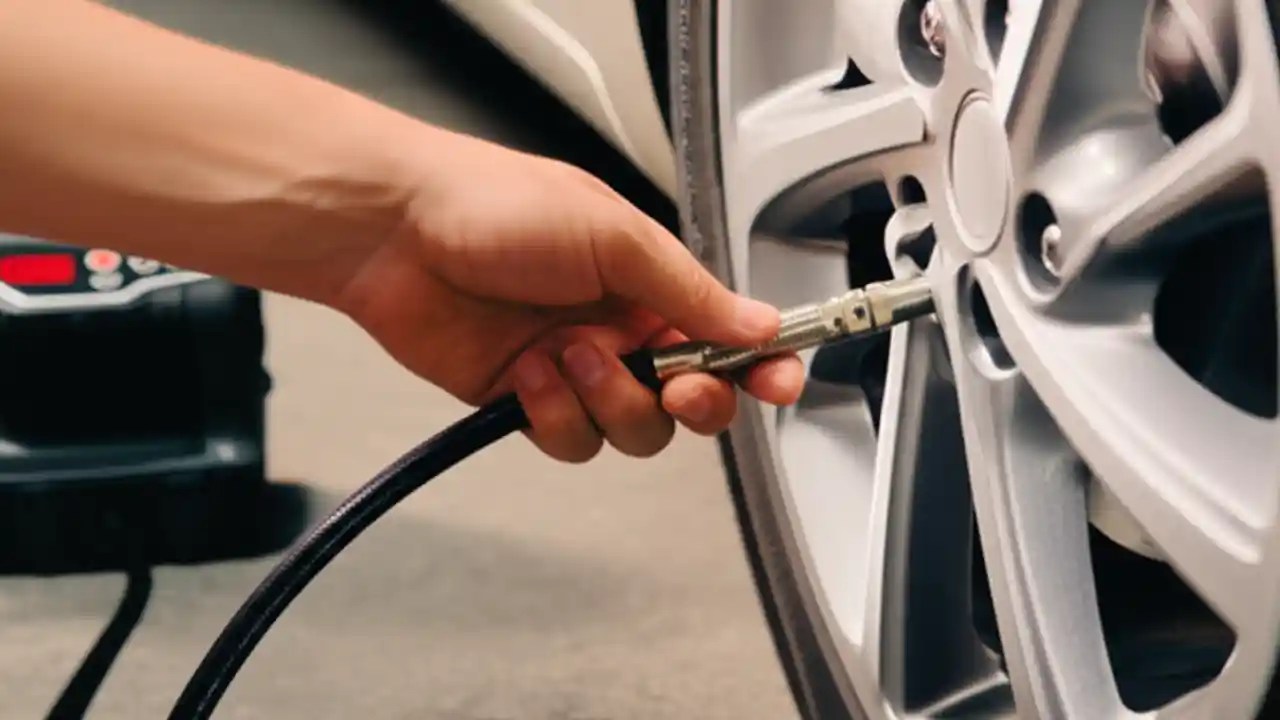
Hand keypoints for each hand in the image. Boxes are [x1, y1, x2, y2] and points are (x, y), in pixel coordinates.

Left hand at [335, 132, 804, 461]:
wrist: (395, 230)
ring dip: (609, 400)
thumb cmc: (493, 203)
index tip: (782, 383)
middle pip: (690, 402)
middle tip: (676, 385)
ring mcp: (574, 369)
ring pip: (633, 430)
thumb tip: (758, 325)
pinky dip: (553, 412)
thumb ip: (691, 292)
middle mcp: (619, 329)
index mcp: (650, 282)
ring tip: (569, 353)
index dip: (762, 366)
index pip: (727, 336)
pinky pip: (569, 438)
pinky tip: (528, 372)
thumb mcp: (614, 235)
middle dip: (692, 402)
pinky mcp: (525, 401)